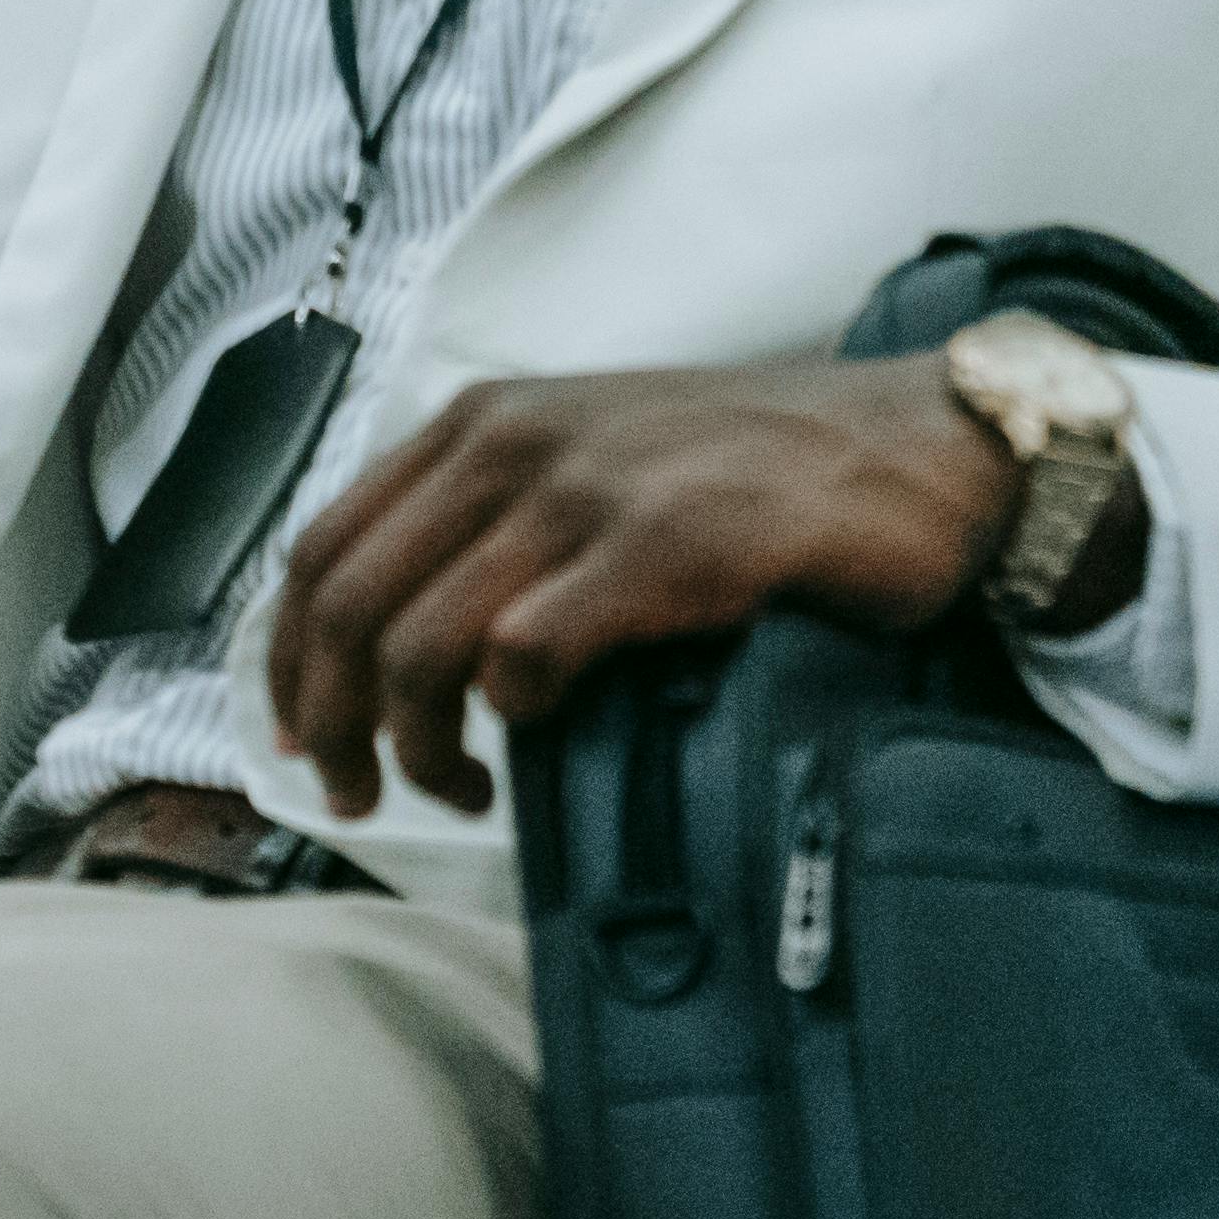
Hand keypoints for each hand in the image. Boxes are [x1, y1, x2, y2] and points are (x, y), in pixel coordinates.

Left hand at [258, 359, 1103, 822]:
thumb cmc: (771, 475)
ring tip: (455, 788)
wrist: (931, 450)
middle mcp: (513, 441)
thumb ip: (503, 527)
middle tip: (359, 796)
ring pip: (415, 641)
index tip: (301, 737)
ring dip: (412, 743)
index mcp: (484, 422)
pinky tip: (537, 741)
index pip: (322, 546)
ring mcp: (586, 489)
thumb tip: (409, 646)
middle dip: (331, 722)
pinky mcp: (662, 547)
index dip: (288, 658)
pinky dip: (510, 717)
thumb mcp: (601, 464)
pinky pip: (525, 654)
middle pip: (345, 604)